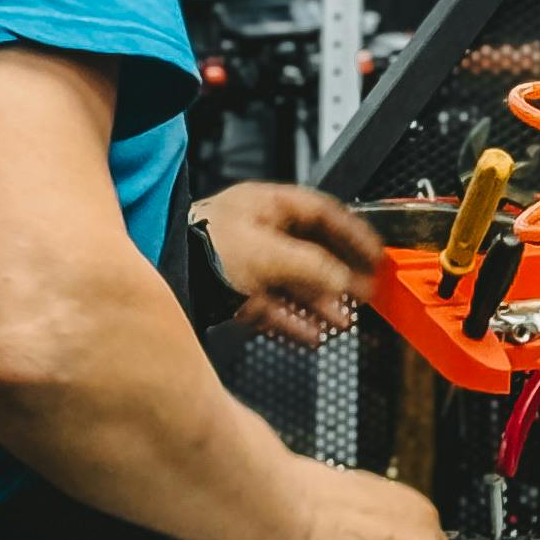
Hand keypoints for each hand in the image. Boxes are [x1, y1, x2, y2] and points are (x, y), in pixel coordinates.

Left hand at [193, 183, 380, 347]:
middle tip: (365, 293)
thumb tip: (346, 281)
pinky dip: (295, 322)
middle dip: (340, 277)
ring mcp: (248, 263)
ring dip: (321, 304)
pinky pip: (275, 308)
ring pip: (295, 284)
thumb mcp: (269, 252)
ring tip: (343, 321)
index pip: (323, 214)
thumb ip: (314, 266)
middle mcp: (259, 232)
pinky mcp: (236, 293)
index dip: (353, 233)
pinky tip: (312, 335)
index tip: (375, 254)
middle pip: (312, 253)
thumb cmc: (203, 246)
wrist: (165, 274)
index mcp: (267, 205)